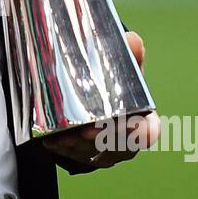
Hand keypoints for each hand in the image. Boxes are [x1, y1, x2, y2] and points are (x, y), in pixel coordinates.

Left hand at [38, 31, 160, 168]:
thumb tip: (133, 41)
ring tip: (62, 136)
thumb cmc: (117, 82)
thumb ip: (129, 54)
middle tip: (79, 131)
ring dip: (78, 147)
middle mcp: (129, 140)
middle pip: (117, 147)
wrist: (98, 94)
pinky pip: (77, 158)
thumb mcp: (124, 67)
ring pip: (96, 154)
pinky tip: (51, 140)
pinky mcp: (89, 156)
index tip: (105, 123)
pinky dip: (64, 150)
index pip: (146, 133)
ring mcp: (109, 152)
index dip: (129, 133)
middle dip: (97, 141)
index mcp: (145, 120)